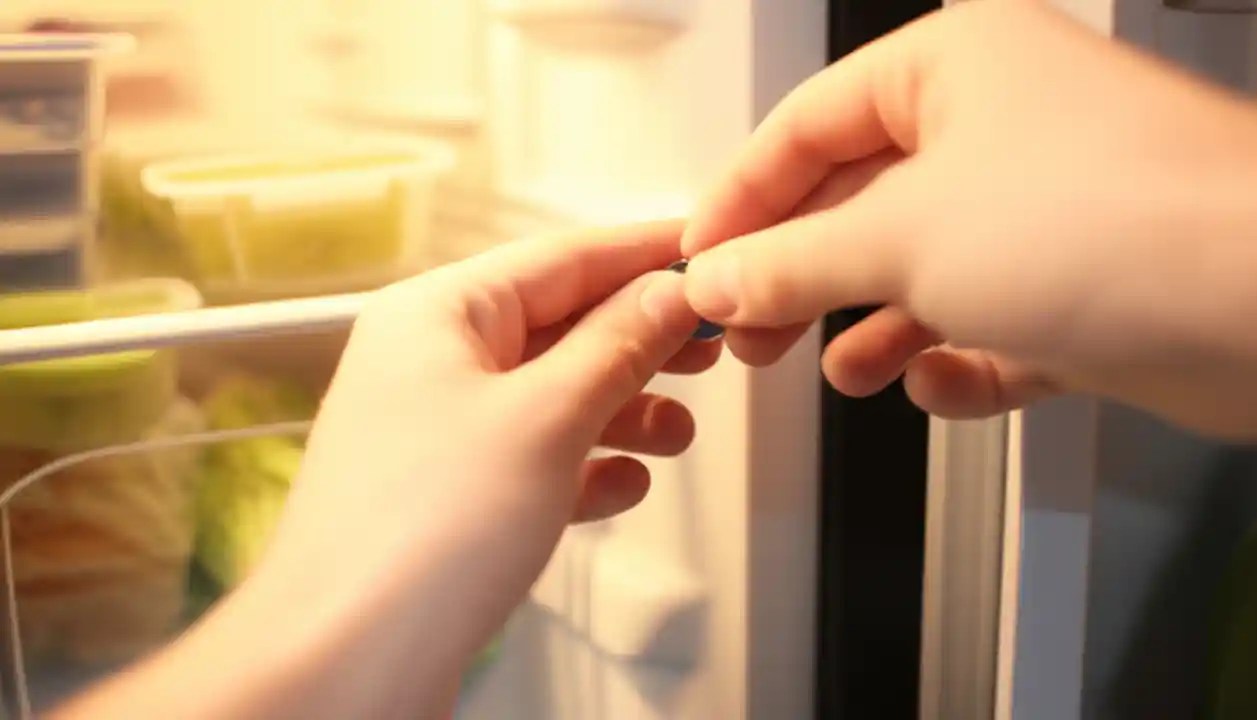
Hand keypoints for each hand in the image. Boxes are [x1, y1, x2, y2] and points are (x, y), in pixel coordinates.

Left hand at [271, 220, 715, 710]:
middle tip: (712, 339)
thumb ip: (615, 348)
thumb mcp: (543, 421)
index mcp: (436, 317)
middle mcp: (431, 366)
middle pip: (561, 327)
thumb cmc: (415, 538)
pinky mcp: (451, 500)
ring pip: (553, 399)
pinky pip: (536, 461)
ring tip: (677, 430)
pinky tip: (623, 485)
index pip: (563, 259)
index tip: (708, 254)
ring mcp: (439, 435)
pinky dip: (586, 468)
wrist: (342, 666)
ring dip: (623, 410)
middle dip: (641, 338)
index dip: (645, 255)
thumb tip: (667, 294)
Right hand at [681, 0, 1256, 437]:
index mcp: (953, 68)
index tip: (698, 260)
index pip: (807, 126)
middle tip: (752, 330)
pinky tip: (938, 385)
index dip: (741, 199)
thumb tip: (719, 280)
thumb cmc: (1117, 222)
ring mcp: (1048, 208)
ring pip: (925, 269)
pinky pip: (992, 324)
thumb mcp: (902, 239)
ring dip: (875, 326)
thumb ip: (792, 263)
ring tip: (836, 368)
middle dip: (804, 275)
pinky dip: (957, 361)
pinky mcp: (1087, 287)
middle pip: (861, 202)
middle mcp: (1002, 127)